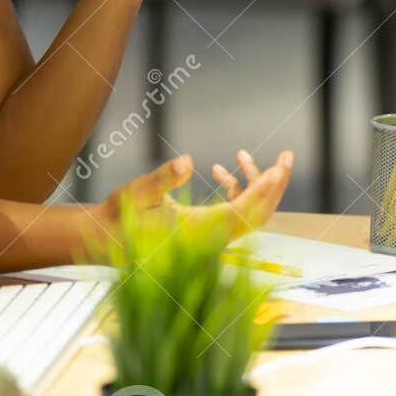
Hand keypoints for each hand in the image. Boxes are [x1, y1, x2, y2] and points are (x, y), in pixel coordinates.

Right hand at [95, 149, 291, 237]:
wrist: (109, 240)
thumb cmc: (120, 216)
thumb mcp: (137, 192)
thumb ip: (162, 178)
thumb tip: (188, 161)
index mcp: (200, 229)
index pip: (244, 209)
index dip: (265, 188)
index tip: (279, 167)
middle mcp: (212, 237)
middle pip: (258, 214)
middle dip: (274, 185)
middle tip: (286, 157)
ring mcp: (212, 237)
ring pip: (249, 214)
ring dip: (255, 185)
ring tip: (243, 155)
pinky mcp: (207, 233)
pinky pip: (234, 213)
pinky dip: (236, 191)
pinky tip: (220, 170)